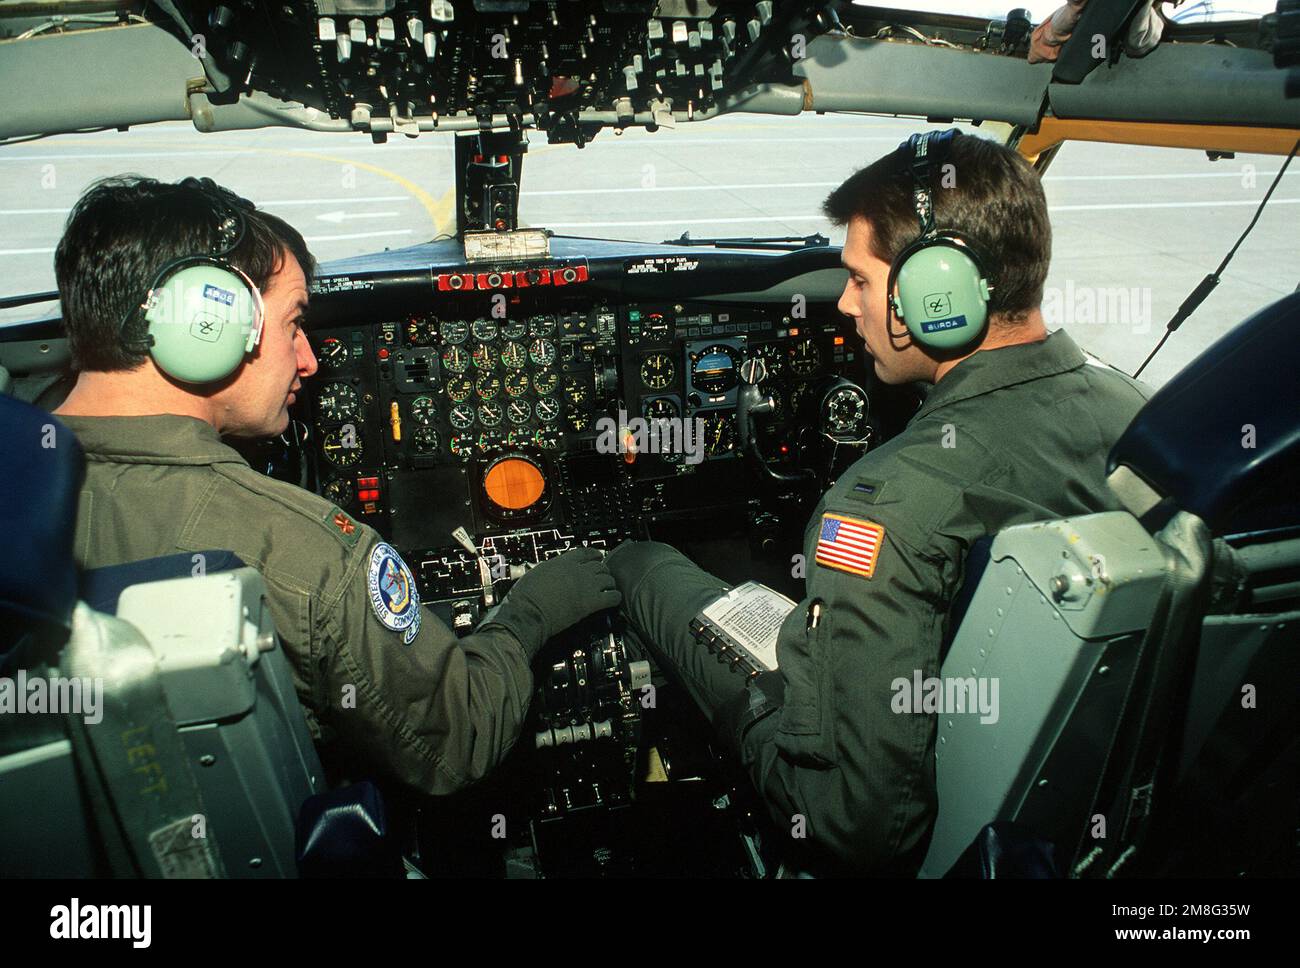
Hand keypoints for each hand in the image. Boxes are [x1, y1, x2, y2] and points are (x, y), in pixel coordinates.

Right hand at [485, 547, 620, 654]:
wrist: (529, 612)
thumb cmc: (526, 596)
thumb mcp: (536, 573)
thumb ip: (550, 570)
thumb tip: (552, 574)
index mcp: (563, 562)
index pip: (584, 553)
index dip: (594, 554)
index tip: (598, 555)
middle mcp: (578, 571)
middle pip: (599, 565)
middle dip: (603, 570)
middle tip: (603, 575)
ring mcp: (587, 586)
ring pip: (608, 579)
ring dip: (610, 583)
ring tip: (609, 587)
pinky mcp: (592, 603)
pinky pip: (612, 597)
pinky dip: (615, 597)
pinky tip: (614, 599)